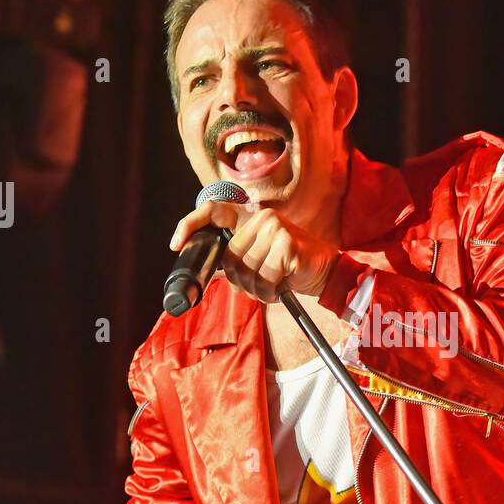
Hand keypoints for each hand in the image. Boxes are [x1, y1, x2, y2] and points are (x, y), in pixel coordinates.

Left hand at [169, 200, 339, 302]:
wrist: (327, 272)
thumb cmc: (292, 268)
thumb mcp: (262, 257)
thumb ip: (239, 256)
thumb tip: (214, 269)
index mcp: (252, 218)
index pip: (214, 212)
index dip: (190, 224)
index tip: (176, 244)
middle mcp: (263, 218)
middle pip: (230, 258)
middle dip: (240, 282)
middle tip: (258, 288)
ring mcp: (276, 230)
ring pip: (247, 271)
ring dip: (258, 290)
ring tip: (272, 289)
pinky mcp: (287, 246)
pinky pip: (265, 278)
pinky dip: (270, 291)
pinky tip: (281, 289)